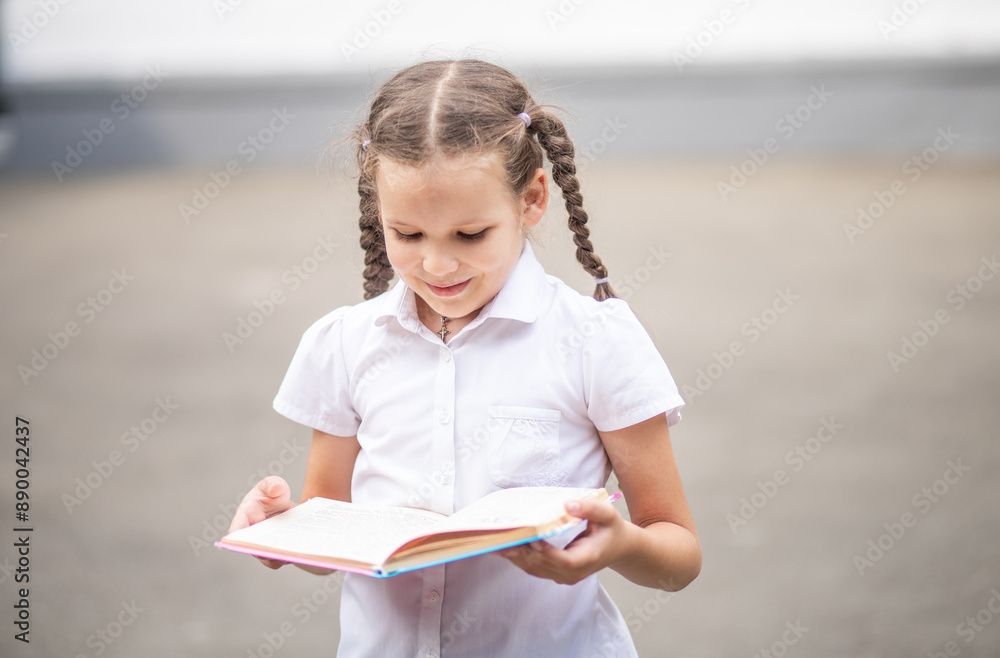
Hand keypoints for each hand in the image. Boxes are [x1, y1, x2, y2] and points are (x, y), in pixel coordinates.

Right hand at [228, 476, 295, 569]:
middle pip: (256, 549)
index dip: (236, 537)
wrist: (289, 507)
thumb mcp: (274, 484)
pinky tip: (305, 548)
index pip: (236, 529)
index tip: (241, 540)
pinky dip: (294, 555)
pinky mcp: (279, 554)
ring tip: (296, 548)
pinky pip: (285, 559)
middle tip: (280, 544)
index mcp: (246, 516)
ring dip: (282, 555)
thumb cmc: (274, 494)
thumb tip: (275, 490)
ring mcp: (266, 548)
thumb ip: (274, 484)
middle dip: (266, 549)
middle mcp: (253, 536)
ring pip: (272, 558)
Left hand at [499, 499, 632, 584]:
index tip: (530, 537)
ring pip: (533, 568)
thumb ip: (590, 509)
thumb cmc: (612, 530)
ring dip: (513, 554)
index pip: (562, 560)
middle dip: (520, 550)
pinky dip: (518, 556)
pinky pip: (533, 567)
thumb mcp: (608, 514)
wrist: (619, 548)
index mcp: (586, 560)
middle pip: (541, 565)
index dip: (544, 551)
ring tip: (493, 540)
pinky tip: (504, 544)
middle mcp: (572, 573)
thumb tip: (567, 504)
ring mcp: (563, 576)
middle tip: (500, 534)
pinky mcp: (555, 573)